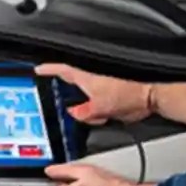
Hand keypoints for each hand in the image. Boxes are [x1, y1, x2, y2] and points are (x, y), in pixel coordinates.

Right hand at [34, 63, 150, 124]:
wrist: (147, 97)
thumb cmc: (128, 94)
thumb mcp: (102, 106)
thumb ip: (84, 111)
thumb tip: (73, 113)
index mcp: (87, 78)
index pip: (63, 70)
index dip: (49, 69)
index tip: (38, 70)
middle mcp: (92, 81)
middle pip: (71, 88)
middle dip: (71, 100)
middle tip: (71, 108)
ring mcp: (98, 89)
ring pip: (82, 101)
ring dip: (87, 110)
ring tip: (101, 114)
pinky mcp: (105, 97)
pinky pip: (93, 107)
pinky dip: (95, 114)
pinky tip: (106, 115)